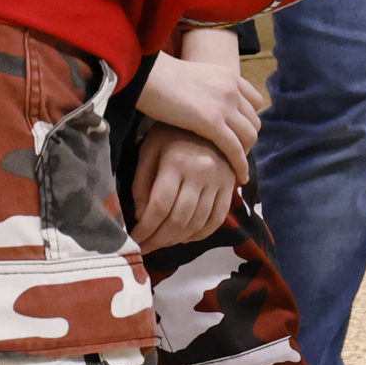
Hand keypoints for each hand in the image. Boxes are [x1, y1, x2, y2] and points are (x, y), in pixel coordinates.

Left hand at [132, 123, 238, 251]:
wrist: (208, 116)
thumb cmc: (171, 134)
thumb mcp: (149, 151)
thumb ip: (142, 183)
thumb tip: (142, 216)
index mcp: (176, 162)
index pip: (160, 206)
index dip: (145, 229)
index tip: (134, 240)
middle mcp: (201, 172)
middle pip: (179, 218)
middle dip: (159, 239)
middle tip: (145, 248)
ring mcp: (220, 179)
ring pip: (199, 222)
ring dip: (178, 240)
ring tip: (163, 243)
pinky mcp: (231, 184)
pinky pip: (218, 218)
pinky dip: (201, 233)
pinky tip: (186, 237)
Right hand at [135, 53, 261, 178]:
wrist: (147, 75)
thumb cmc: (159, 78)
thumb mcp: (194, 77)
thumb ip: (207, 89)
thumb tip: (205, 104)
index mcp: (229, 76)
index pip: (254, 102)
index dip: (249, 119)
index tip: (238, 132)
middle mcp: (232, 90)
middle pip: (254, 120)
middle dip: (247, 138)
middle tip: (236, 153)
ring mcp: (224, 106)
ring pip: (249, 135)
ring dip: (245, 152)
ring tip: (235, 165)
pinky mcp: (212, 122)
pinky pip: (235, 148)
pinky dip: (240, 164)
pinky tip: (240, 177)